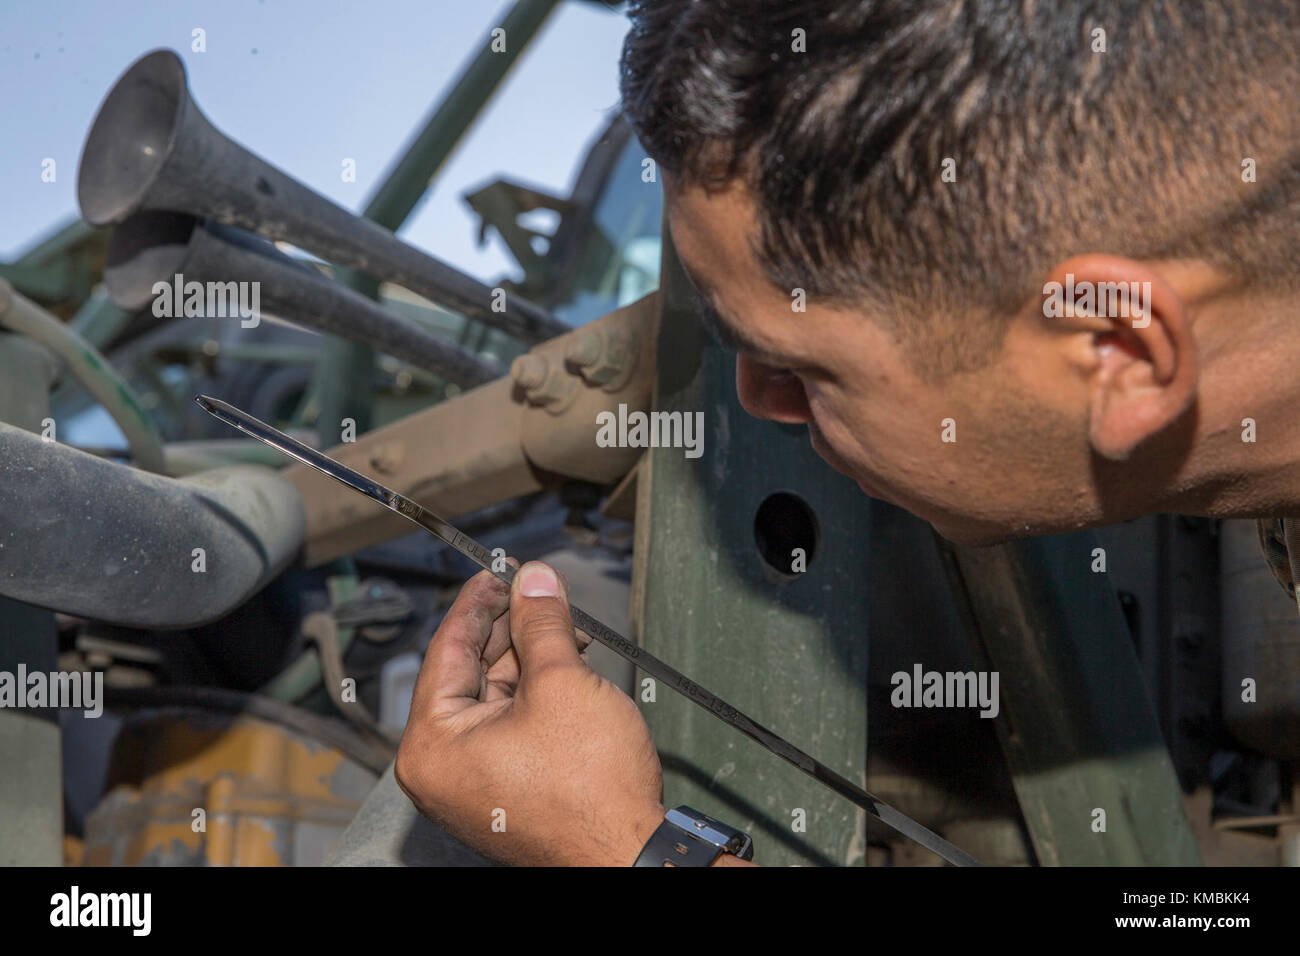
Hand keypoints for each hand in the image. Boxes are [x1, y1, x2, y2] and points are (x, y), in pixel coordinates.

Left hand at [395, 560, 665, 864]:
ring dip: (529, 659)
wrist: (630, 854)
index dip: (477, 602)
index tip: (498, 572)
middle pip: (469, 673)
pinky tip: (566, 667)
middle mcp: (442, 770)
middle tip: (537, 593)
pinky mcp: (505, 792)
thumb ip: (541, 623)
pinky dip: (536, 694)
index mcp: (432, 746)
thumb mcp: (562, 682)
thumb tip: (534, 581)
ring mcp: (473, 784)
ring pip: (494, 698)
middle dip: (510, 630)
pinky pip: (510, 726)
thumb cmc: (591, 792)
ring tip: (564, 628)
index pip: (445, 651)